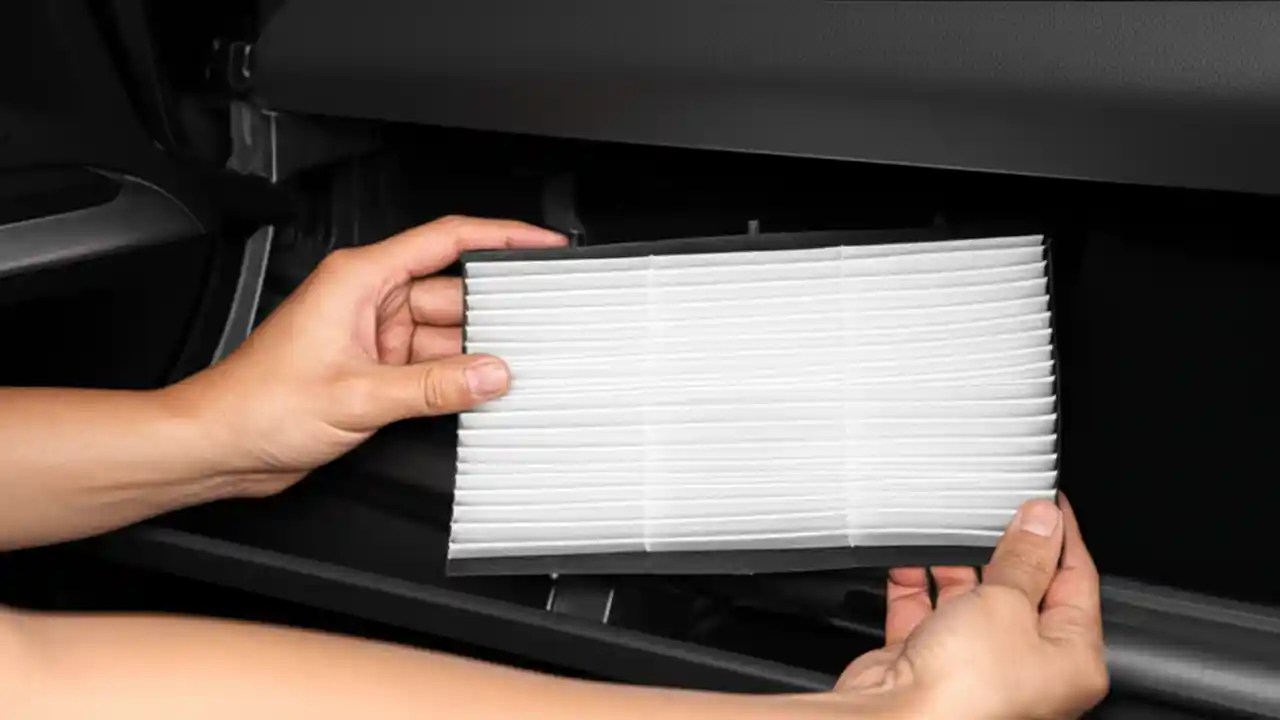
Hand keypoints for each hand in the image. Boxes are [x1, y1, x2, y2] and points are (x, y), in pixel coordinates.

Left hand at [173, 215, 565, 494]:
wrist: (218, 445)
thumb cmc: (257, 403)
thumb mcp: (358, 395)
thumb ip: (433, 387)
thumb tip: (491, 374)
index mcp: (360, 278)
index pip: (445, 240)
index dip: (500, 237)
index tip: (540, 244)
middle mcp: (368, 301)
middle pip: (451, 294)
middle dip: (491, 314)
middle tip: (536, 330)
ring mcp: (371, 337)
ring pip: (442, 335)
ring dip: (471, 355)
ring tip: (508, 372)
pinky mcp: (372, 371)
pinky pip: (428, 367)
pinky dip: (451, 380)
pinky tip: (475, 392)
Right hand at [835, 495, 1108, 718]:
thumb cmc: (967, 690)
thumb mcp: (1009, 603)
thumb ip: (1025, 557)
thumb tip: (1042, 522)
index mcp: (1070, 661)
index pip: (1077, 584)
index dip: (1062, 538)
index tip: (1048, 503)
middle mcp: (1025, 668)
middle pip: (1022, 590)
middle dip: (1006, 549)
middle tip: (998, 509)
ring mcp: (973, 666)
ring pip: (970, 599)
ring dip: (956, 564)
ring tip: (951, 530)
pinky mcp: (928, 663)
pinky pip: (924, 612)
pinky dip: (915, 584)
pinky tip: (910, 557)